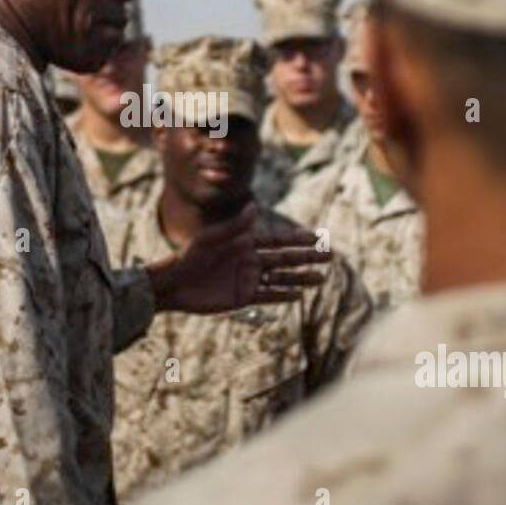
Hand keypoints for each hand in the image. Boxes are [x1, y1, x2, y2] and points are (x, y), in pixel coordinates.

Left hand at [146, 202, 330, 312]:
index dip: (298, 239)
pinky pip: (267, 296)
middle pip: (285, 259)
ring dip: (301, 278)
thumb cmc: (189, 257)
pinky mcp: (242, 297)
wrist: (174, 284)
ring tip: (322, 278)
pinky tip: (298, 295)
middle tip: (331, 256)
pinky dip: (283, 295)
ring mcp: (247, 279)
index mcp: (245, 243)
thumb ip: (234, 226)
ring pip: (281, 279)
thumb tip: (254, 207)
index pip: (278, 241)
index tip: (318, 236)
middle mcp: (250, 260)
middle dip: (308, 257)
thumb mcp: (210, 238)